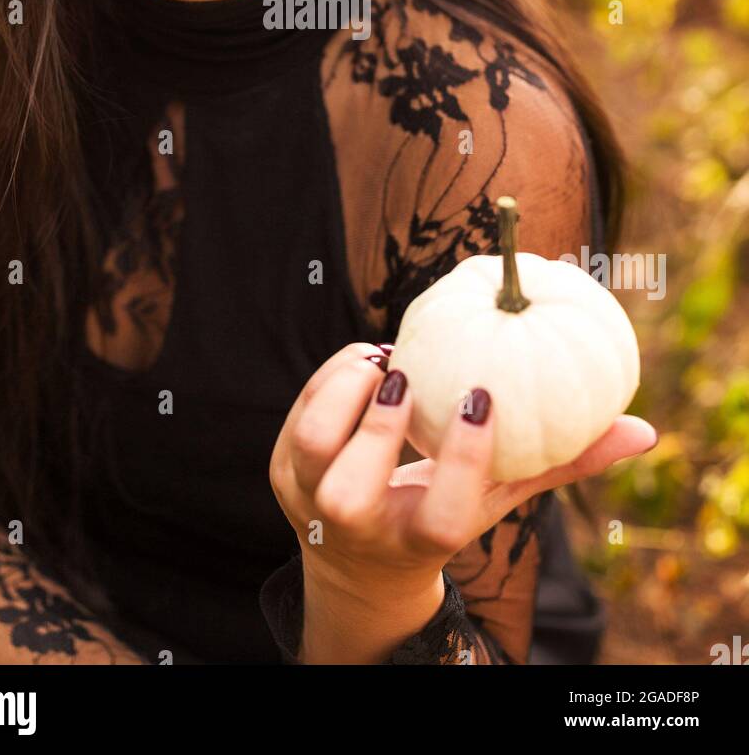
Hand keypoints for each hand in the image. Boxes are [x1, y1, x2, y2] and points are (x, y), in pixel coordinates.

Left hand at [268, 341, 657, 598]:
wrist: (359, 562)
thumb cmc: (441, 513)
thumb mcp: (497, 498)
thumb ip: (559, 463)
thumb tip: (640, 431)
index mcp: (419, 540)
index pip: (442, 516)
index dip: (462, 460)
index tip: (483, 400)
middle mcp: (359, 529)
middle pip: (353, 491)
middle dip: (378, 429)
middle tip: (409, 373)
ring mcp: (310, 501)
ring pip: (312, 445)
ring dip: (343, 393)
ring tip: (382, 361)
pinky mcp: (284, 469)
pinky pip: (297, 415)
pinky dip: (329, 379)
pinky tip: (366, 362)